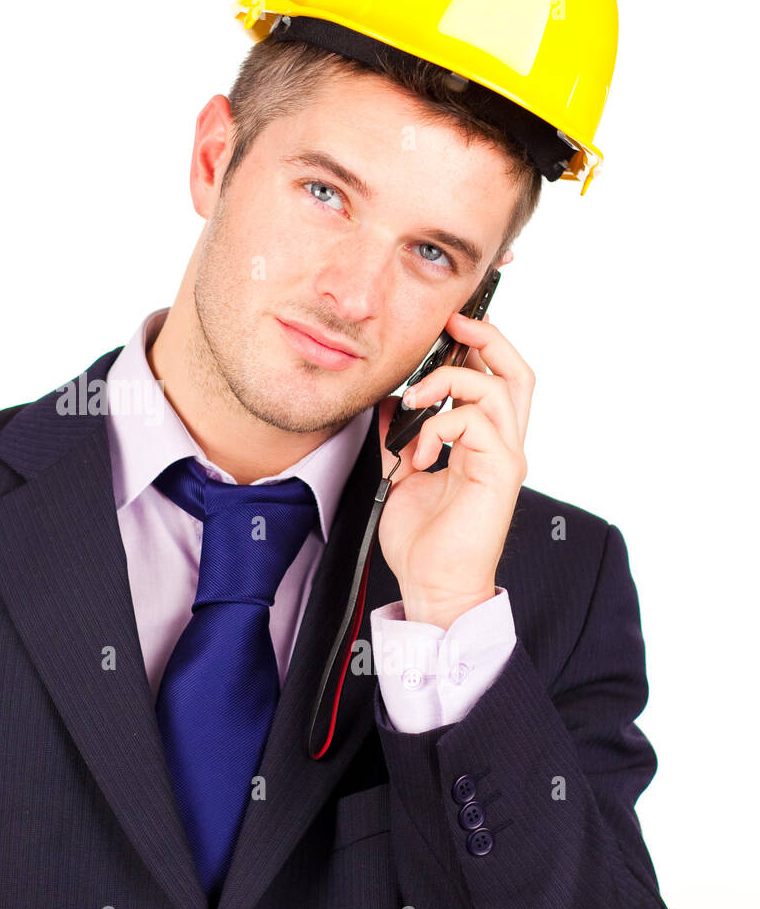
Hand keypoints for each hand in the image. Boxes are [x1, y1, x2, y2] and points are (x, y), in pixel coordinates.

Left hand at [374, 310, 532, 629]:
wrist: (432, 585)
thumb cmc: (423, 540)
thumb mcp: (402, 473)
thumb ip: (403, 436)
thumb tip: (390, 402)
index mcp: (485, 443)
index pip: (497, 380)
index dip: (481, 347)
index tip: (450, 326)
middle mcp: (503, 446)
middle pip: (517, 372)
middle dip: (488, 338)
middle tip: (455, 323)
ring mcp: (506, 458)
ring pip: (496, 389)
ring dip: (449, 383)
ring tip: (416, 400)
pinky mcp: (500, 473)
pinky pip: (476, 423)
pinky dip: (441, 424)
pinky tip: (420, 449)